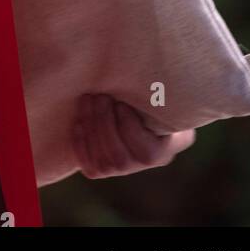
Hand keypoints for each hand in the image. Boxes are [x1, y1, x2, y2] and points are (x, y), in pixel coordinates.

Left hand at [72, 93, 195, 177]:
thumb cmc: (154, 83)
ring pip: (104, 165)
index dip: (129, 129)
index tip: (121, 104)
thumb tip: (148, 81)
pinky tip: (78, 123)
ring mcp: (129, 167)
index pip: (148, 154)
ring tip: (87, 101)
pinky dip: (81, 146)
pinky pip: (91, 169)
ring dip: (92, 130)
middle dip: (105, 125)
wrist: (141, 90)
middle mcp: (152, 162)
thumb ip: (156, 89)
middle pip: (121, 160)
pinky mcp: (107, 168)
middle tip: (99, 97)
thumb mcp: (161, 85)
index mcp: (171, 145)